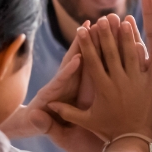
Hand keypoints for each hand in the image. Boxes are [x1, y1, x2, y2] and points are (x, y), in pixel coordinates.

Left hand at [0, 28, 103, 151]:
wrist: (38, 123)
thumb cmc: (39, 124)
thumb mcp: (40, 125)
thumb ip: (39, 122)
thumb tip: (33, 116)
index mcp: (55, 92)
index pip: (63, 79)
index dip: (69, 70)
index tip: (77, 59)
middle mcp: (65, 81)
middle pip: (75, 60)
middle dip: (84, 44)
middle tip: (93, 26)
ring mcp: (75, 80)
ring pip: (88, 58)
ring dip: (97, 41)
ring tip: (107, 25)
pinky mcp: (85, 83)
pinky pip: (97, 66)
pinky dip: (106, 54)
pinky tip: (119, 42)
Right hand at [49, 17, 151, 142]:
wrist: (132, 142)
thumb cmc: (108, 131)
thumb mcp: (86, 121)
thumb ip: (67, 111)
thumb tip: (48, 105)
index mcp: (102, 87)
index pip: (92, 60)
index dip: (87, 43)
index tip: (82, 28)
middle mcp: (118, 81)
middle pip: (111, 52)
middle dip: (106, 34)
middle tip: (104, 18)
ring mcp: (136, 83)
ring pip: (131, 55)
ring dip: (128, 36)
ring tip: (125, 20)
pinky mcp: (151, 86)